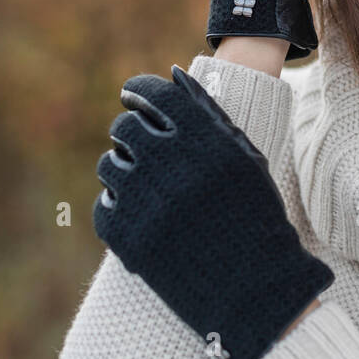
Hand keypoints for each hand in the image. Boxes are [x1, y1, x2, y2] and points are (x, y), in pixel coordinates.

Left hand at [92, 65, 334, 358]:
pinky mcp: (127, 238)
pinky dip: (119, 206)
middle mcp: (170, 165)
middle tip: (142, 144)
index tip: (133, 96)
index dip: (139, 91)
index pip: (155, 95)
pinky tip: (143, 214)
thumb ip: (206, 112)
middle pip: (125, 128)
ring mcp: (145, 202)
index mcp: (203, 140)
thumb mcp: (243, 156)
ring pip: (109, 165)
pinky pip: (104, 206)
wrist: (254, 286)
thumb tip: (172, 72)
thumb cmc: (254, 214)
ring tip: (147, 183)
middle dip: (130, 131)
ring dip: (123, 168)